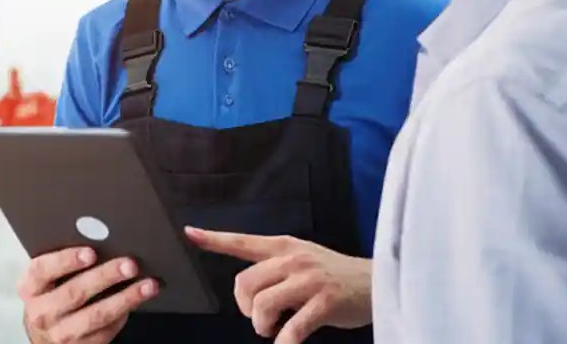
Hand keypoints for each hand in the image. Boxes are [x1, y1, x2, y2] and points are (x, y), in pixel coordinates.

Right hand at [17, 246, 159, 343]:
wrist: (46, 331)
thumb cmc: (52, 293)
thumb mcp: (49, 277)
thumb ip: (67, 260)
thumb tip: (103, 236)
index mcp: (30, 286)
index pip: (43, 270)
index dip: (66, 260)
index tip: (91, 252)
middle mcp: (41, 311)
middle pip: (75, 292)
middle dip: (106, 276)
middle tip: (130, 264)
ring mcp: (60, 333)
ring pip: (96, 315)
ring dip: (126, 298)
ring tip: (147, 284)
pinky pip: (107, 330)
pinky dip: (126, 312)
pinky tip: (140, 299)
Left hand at [186, 227, 371, 343]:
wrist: (376, 282)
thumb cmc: (334, 274)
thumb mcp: (303, 257)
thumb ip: (275, 266)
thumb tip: (247, 289)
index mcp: (285, 246)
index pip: (243, 241)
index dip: (214, 239)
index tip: (190, 233)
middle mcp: (294, 259)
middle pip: (245, 284)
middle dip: (245, 308)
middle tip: (260, 317)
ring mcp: (309, 280)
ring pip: (262, 306)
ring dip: (262, 326)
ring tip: (275, 329)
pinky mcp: (324, 303)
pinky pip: (291, 330)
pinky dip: (284, 343)